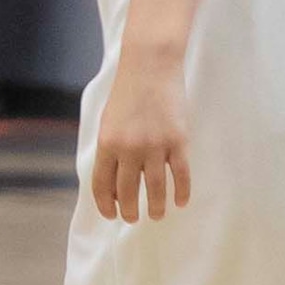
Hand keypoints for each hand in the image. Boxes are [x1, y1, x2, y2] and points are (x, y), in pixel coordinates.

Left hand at [91, 54, 193, 223]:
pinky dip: (181, 192)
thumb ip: (110, 149)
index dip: (106, 204)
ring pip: (155, 189)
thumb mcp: (108, 120)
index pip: (102, 185)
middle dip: (130, 211)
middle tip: (134, 218)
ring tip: (158, 215)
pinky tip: (180, 202)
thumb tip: (113, 180)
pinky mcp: (178, 141)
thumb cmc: (126, 92)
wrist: (150, 66)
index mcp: (107, 143)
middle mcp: (129, 148)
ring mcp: (155, 146)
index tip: (111, 214)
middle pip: (128, 192)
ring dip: (156, 207)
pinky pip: (180, 175)